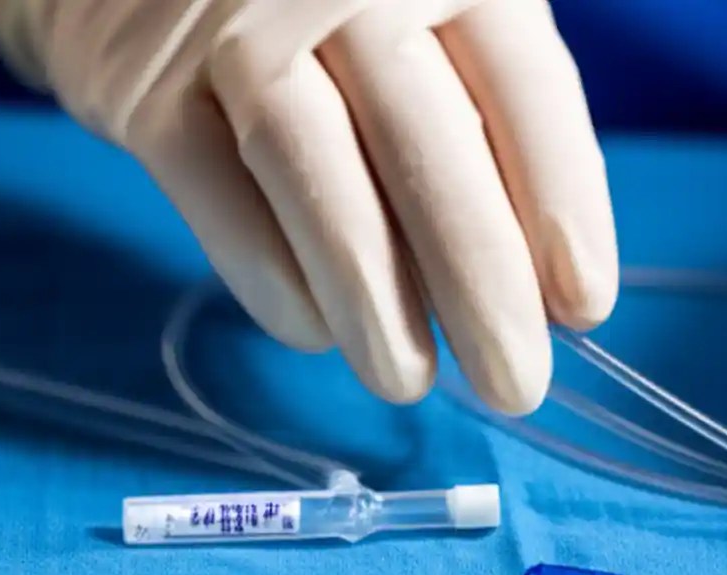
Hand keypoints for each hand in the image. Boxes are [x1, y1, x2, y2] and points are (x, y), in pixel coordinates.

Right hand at [0, 0, 617, 414]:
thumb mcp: (423, 3)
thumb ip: (482, 104)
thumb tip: (541, 275)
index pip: (526, 91)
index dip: (562, 207)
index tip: (582, 308)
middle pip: (431, 152)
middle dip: (482, 288)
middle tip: (514, 383)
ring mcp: (235, 33)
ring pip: (323, 184)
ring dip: (374, 306)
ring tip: (408, 380)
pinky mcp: (144, 87)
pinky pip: (221, 202)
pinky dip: (274, 281)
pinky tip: (315, 329)